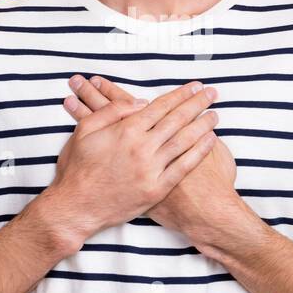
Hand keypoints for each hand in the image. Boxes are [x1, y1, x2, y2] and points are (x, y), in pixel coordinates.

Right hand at [61, 75, 237, 236]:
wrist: (77, 206)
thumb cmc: (78, 167)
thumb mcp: (85, 130)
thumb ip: (112, 111)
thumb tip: (140, 102)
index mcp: (126, 130)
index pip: (161, 106)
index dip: (180, 94)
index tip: (194, 86)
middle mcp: (142, 147)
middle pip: (177, 120)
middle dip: (197, 104)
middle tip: (211, 93)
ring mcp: (150, 169)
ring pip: (184, 141)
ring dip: (202, 125)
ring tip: (215, 114)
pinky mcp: (156, 190)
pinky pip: (183, 167)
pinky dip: (199, 153)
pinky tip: (210, 141)